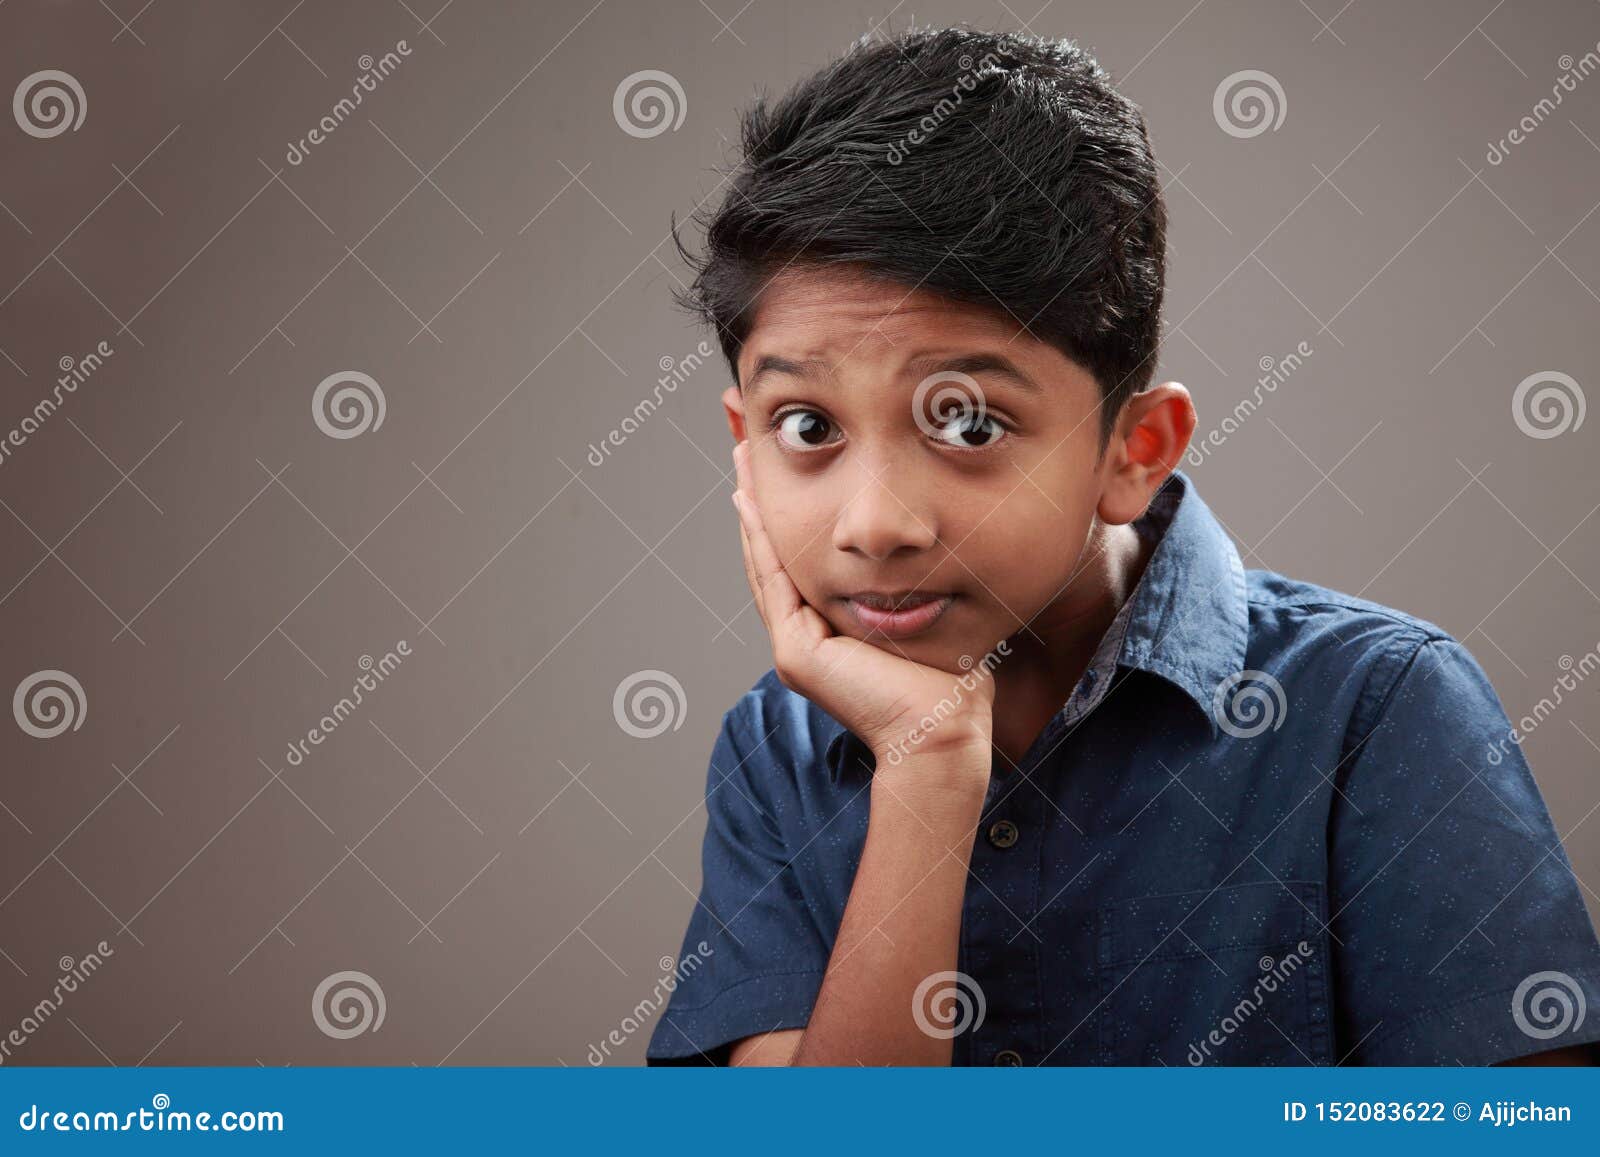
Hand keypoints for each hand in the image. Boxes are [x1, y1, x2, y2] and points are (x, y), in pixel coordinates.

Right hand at [730, 439, 996, 774]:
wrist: (946, 732)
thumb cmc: (953, 685)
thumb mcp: (929, 618)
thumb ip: (917, 589)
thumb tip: (936, 549)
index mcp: (831, 635)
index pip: (799, 563)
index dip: (786, 515)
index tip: (779, 468)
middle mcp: (804, 640)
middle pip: (772, 556)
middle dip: (759, 501)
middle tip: (744, 448)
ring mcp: (795, 649)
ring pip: (765, 563)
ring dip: (751, 510)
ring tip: (741, 460)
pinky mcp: (798, 654)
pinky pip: (775, 583)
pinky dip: (762, 540)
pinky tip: (753, 502)